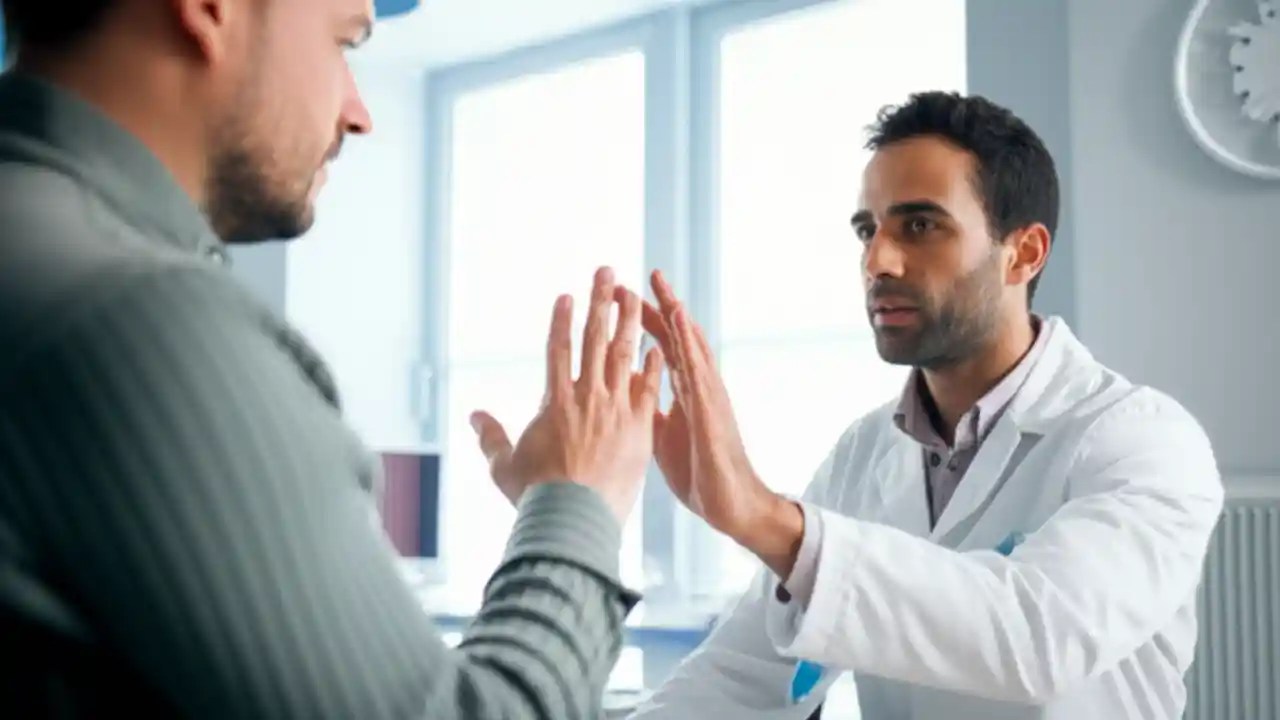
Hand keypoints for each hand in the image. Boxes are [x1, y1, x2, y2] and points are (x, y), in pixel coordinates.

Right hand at [470, 267, 663, 523]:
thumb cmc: (536, 496)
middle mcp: (586, 396)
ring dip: (629, 321)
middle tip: (607, 272)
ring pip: (623, 354)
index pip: (557, 348)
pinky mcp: (639, 428)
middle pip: (594, 338)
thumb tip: (473, 415)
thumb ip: (491, 436)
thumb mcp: (504, 465)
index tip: (567, 295)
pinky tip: (658, 345)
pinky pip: (649, 388)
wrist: (574, 519)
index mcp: (554, 401)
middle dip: (600, 302)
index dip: (562, 319)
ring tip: (633, 295)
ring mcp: (615, 410)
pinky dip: (653, 366)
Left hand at [642, 270, 803, 576]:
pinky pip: (700, 369)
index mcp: (684, 392)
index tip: (620, 299)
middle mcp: (698, 386)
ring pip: (691, 346)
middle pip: (677, 337)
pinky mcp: (713, 408)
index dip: (642, 322)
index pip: (661, 347)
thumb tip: (624, 392)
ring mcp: (708, 394)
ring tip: (662, 285)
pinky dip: (689, 343)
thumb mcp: (660, 435)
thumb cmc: (698, 471)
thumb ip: (646, 409)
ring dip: (677, 315)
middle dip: (658, 306)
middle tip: (641, 276)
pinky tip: (681, 323)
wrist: (728, 503)